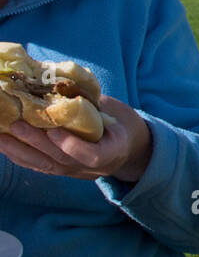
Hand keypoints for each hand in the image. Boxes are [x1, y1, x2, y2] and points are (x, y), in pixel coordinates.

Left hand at [0, 95, 153, 182]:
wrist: (128, 146)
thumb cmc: (119, 121)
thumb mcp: (113, 111)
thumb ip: (89, 104)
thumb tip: (60, 85)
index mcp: (114, 151)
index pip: (92, 156)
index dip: (72, 145)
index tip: (54, 130)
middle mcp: (94, 168)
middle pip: (61, 160)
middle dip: (36, 143)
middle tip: (15, 125)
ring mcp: (77, 172)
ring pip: (46, 166)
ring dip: (20, 152)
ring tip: (1, 138)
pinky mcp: (63, 171)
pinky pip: (39, 166)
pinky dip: (20, 155)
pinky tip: (5, 144)